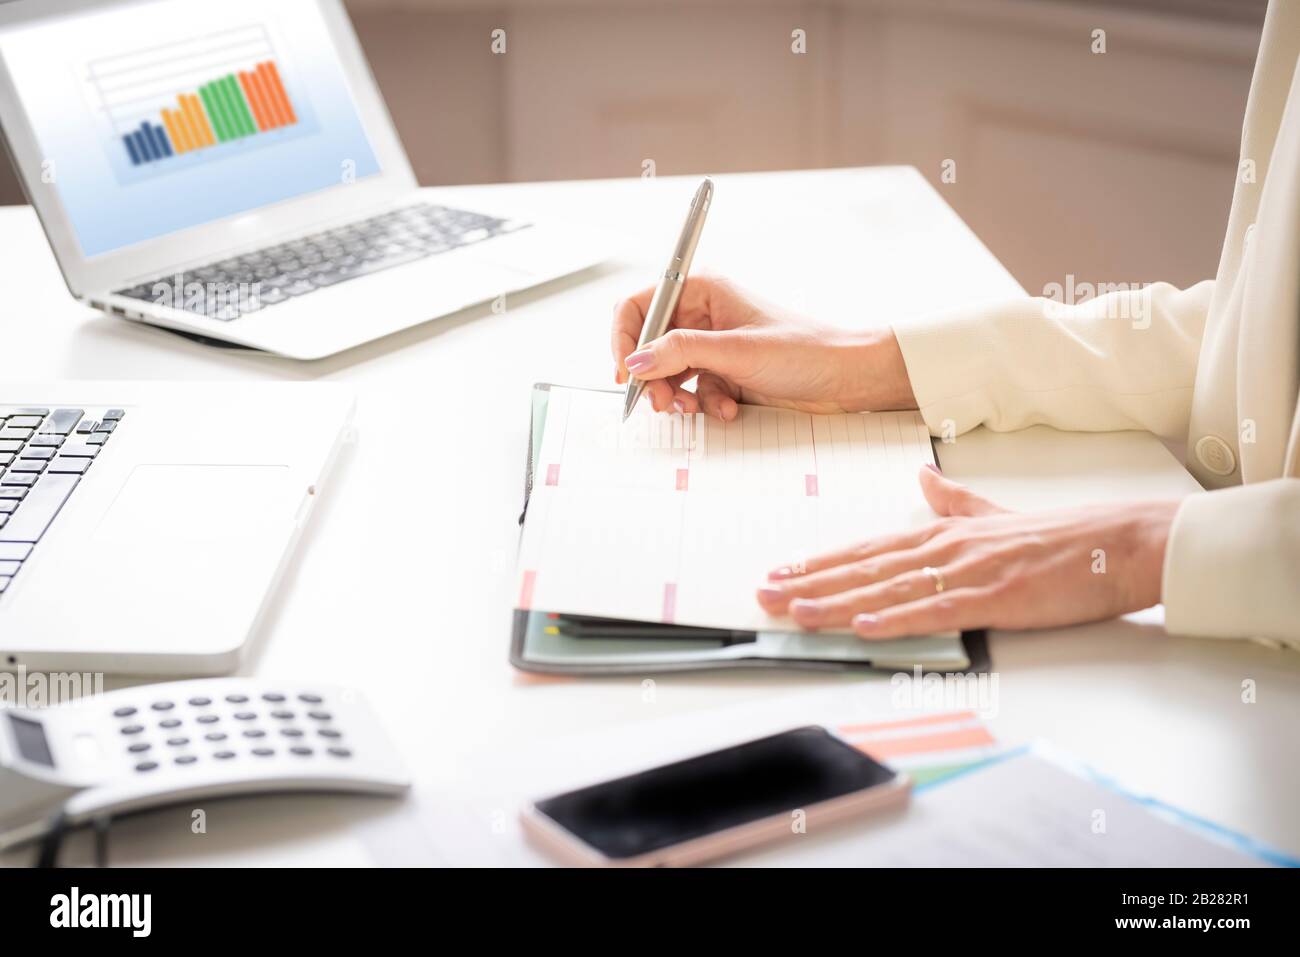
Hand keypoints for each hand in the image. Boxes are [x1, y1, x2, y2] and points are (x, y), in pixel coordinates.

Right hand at [611, 275, 915, 418]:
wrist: (844, 379)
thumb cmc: (803, 350)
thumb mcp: (737, 351)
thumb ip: (681, 353)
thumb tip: (636, 361)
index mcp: (702, 291)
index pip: (639, 306)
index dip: (625, 339)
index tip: (627, 372)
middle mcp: (701, 316)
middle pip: (648, 344)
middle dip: (651, 376)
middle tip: (658, 402)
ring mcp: (711, 346)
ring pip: (666, 372)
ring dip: (675, 395)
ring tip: (694, 408)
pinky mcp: (722, 373)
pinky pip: (691, 391)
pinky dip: (703, 404)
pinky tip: (728, 408)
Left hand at [756, 466, 1177, 638]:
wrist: (1116, 540)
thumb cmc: (1057, 535)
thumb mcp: (994, 513)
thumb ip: (954, 499)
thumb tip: (923, 476)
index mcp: (941, 532)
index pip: (866, 549)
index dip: (819, 561)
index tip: (781, 569)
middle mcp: (943, 548)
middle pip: (863, 569)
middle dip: (809, 582)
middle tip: (764, 594)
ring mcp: (967, 573)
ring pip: (888, 590)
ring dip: (838, 603)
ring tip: (795, 612)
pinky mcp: (994, 598)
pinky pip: (936, 612)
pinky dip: (898, 619)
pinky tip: (864, 627)